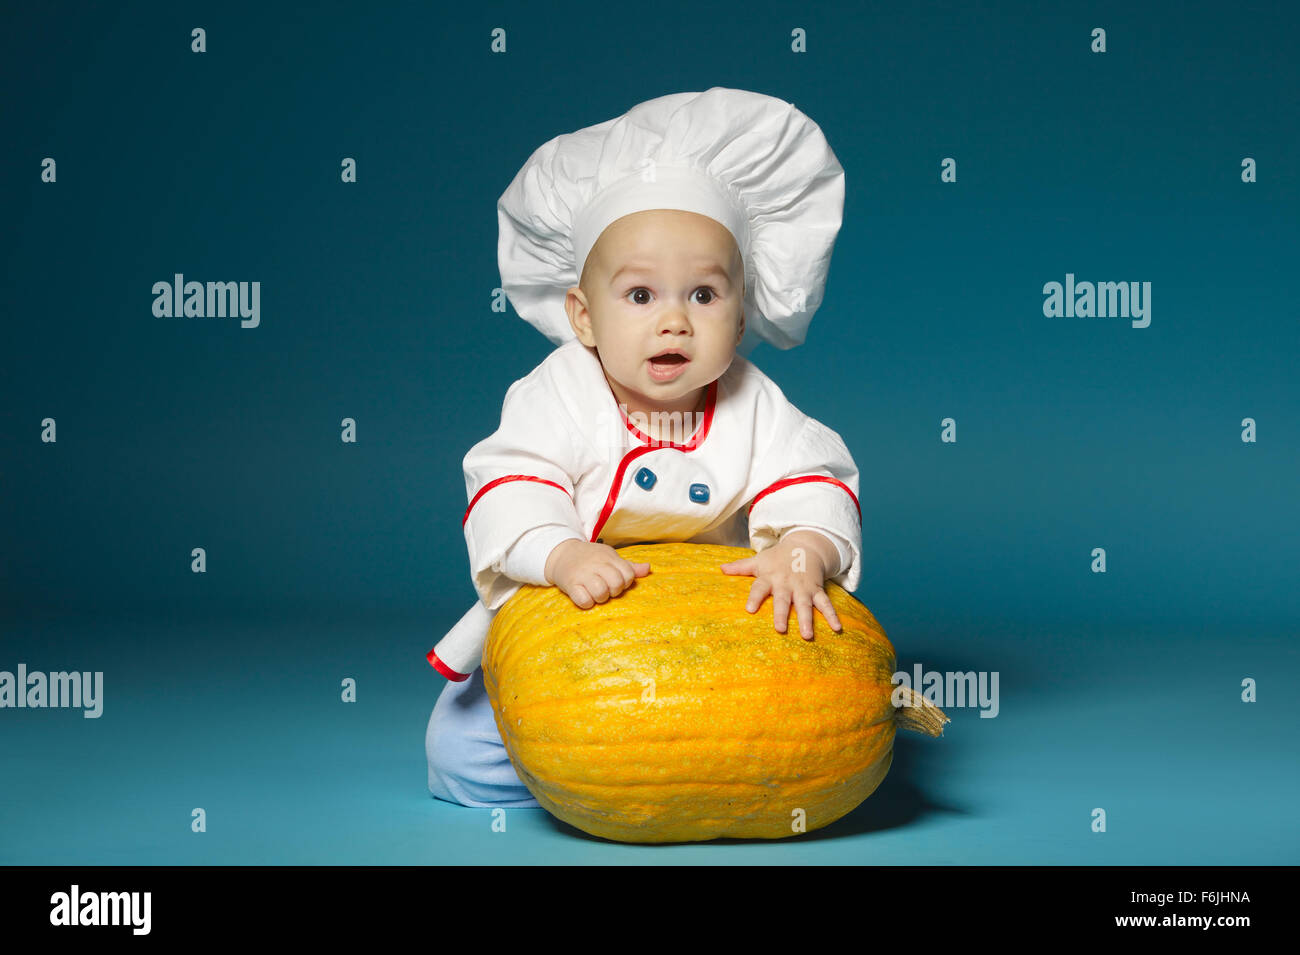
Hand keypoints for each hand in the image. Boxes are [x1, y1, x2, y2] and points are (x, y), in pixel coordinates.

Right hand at [544, 539, 649, 608]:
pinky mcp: (570, 584)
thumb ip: (628, 566)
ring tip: (595, 594)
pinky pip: (583, 600)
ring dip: (600, 597)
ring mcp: (583, 574)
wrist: (561, 553)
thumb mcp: (610, 557)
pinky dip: (586, 602)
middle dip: (614, 591)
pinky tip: (584, 596)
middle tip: (606, 589)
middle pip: (616, 584)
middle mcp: (596, 564)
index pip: (628, 574)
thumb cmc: (590, 558)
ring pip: (601, 592)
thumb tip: (648, 569)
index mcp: (609, 557)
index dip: (625, 582)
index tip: (616, 581)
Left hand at [719, 532, 842, 639]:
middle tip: (780, 629)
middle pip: (783, 600)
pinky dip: (832, 615)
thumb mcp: (759, 560)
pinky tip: (837, 628)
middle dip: (781, 614)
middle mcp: (786, 584)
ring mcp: (803, 588)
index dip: (755, 598)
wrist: (805, 546)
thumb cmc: (778, 558)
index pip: (759, 588)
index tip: (749, 610)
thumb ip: (741, 567)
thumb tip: (720, 569)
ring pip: (805, 604)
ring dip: (807, 619)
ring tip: (807, 636)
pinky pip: (825, 603)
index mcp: (770, 577)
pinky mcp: (817, 590)